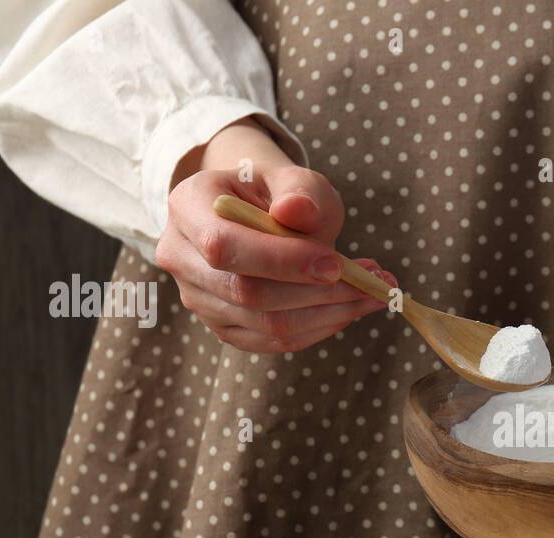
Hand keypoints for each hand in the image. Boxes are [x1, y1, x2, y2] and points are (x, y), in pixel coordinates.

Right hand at [155, 120, 392, 351]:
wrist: (264, 215)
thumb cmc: (280, 195)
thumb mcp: (296, 180)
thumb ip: (300, 192)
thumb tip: (294, 212)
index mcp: (188, 205)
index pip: (223, 245)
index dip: (281, 260)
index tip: (336, 264)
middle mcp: (180, 256)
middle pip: (245, 293)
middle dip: (316, 292)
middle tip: (373, 282)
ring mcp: (198, 298)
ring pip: (265, 323)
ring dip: (329, 313)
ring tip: (373, 292)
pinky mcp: (224, 327)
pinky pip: (273, 341)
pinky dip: (319, 328)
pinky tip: (348, 308)